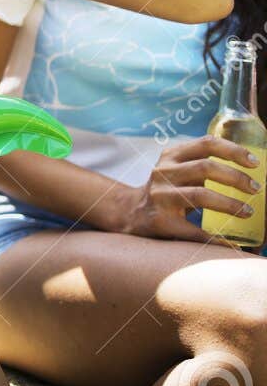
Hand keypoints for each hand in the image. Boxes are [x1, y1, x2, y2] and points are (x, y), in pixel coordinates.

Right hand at [114, 135, 259, 243]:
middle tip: (255, 189)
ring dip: (230, 204)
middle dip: (236, 178)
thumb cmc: (166, 190)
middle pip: (205, 168)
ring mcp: (160, 196)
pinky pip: (194, 230)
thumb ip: (203, 164)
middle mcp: (163, 172)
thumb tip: (248, 171)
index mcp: (171, 156)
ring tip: (247, 212)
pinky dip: (216, 237)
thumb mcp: (177, 169)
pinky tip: (231, 242)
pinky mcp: (160, 220)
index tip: (255, 163)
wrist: (130, 212)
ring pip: (201, 195)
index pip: (206, 143)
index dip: (233, 151)